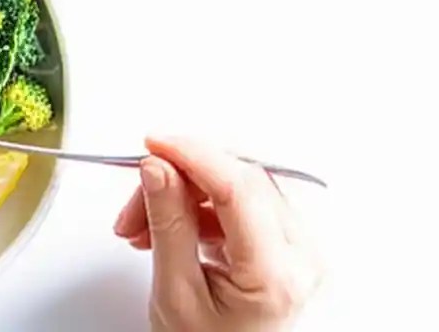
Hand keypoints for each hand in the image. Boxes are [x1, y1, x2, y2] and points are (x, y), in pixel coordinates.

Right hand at [113, 136, 323, 331]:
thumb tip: (158, 168)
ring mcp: (298, 248)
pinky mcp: (285, 243)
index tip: (154, 145)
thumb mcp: (175, 294)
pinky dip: (198, 206)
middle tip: (137, 197)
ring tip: (143, 225)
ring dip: (183, 194)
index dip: (192, 156)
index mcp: (276, 275)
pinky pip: (240, 202)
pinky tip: (167, 227)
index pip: (238, 189)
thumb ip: (168, 225)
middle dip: (178, 179)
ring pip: (235, 186)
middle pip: (238, 181)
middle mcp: (301, 256)